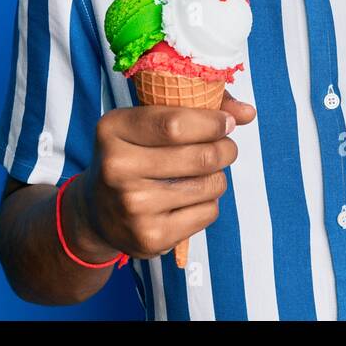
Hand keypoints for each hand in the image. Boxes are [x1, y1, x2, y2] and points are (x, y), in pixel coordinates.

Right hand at [74, 90, 256, 259]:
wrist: (97, 212)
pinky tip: (189, 199)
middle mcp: (117, 168)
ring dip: (218, 177)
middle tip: (226, 147)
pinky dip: (209, 203)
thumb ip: (198, 108)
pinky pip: (208, 213)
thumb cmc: (134, 154)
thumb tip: (248, 112)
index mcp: (113, 129)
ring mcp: (132, 207)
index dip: (212, 122)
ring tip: (203, 174)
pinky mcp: (149, 237)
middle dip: (226, 149)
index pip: (176, 124)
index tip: (227, 122)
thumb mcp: (149, 121)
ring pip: (209, 185)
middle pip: (200, 157)